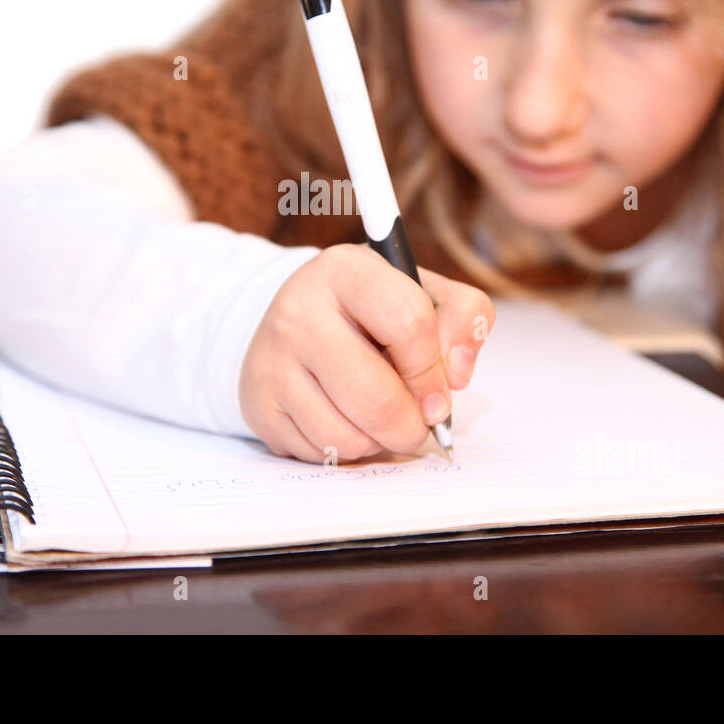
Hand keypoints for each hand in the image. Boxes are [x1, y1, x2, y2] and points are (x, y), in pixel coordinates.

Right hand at [239, 242, 494, 461]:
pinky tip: (344, 418)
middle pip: (376, 398)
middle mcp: (298, 311)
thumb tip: (456, 374)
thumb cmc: (372, 311)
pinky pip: (321, 453)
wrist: (296, 321)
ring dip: (379, 440)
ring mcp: (272, 360)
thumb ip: (465, 318)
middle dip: (411, 425)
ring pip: (349, 436)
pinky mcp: (258, 405)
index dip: (434, 369)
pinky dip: (346, 448)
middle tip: (418, 421)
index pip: (409, 323)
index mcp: (345, 269)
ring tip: (376, 413)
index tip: (441, 390)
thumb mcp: (424, 293)